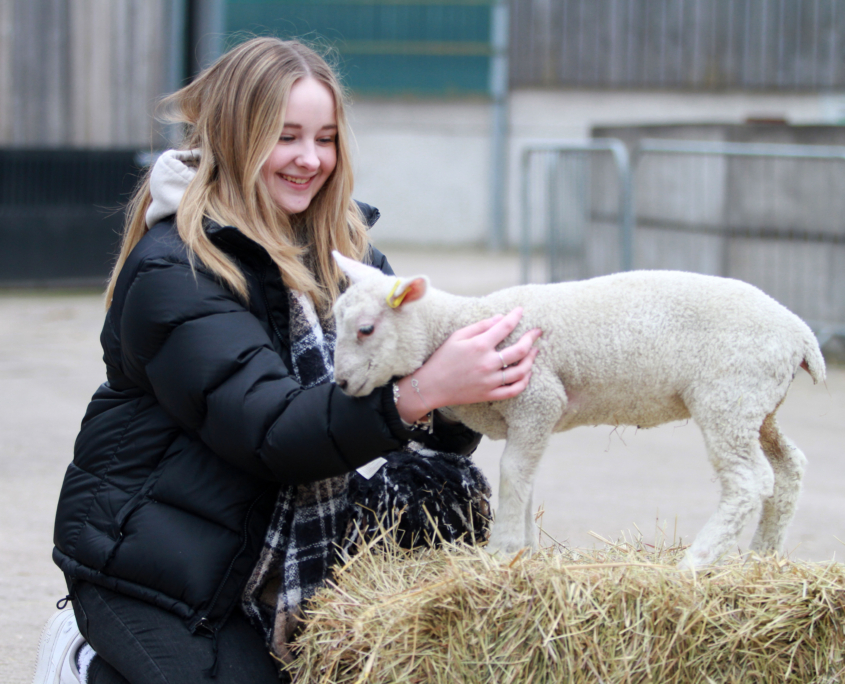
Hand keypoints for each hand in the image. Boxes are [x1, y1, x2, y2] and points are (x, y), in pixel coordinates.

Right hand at [394, 307, 541, 423]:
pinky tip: (527, 373)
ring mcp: (490, 381)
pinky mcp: (489, 394)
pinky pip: (513, 390)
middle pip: (520, 350)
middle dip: (532, 338)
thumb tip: (500, 318)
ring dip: (531, 360)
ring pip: (521, 371)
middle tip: (537, 332)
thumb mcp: (457, 336)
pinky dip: (524, 382)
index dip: (516, 316)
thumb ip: (479, 326)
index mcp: (479, 345)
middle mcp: (487, 363)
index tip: (521, 311)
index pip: (505, 327)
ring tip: (534, 351)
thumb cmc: (442, 359)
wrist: (431, 386)